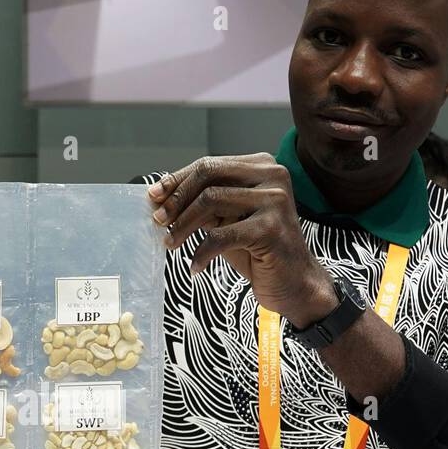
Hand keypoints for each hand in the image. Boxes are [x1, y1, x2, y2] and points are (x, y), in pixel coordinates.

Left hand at [147, 153, 337, 327]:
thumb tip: (162, 197)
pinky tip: (195, 266)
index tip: (154, 197)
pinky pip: (221, 235)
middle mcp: (272, 176)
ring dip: (183, 226)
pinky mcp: (271, 228)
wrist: (294, 283)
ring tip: (171, 244)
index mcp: (262, 167)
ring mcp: (275, 200)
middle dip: (177, 199)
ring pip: (210, 200)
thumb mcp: (228, 219)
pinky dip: (201, 252)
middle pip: (208, 175)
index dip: (177, 180)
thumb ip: (205, 204)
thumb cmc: (259, 251)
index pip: (210, 165)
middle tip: (158, 221)